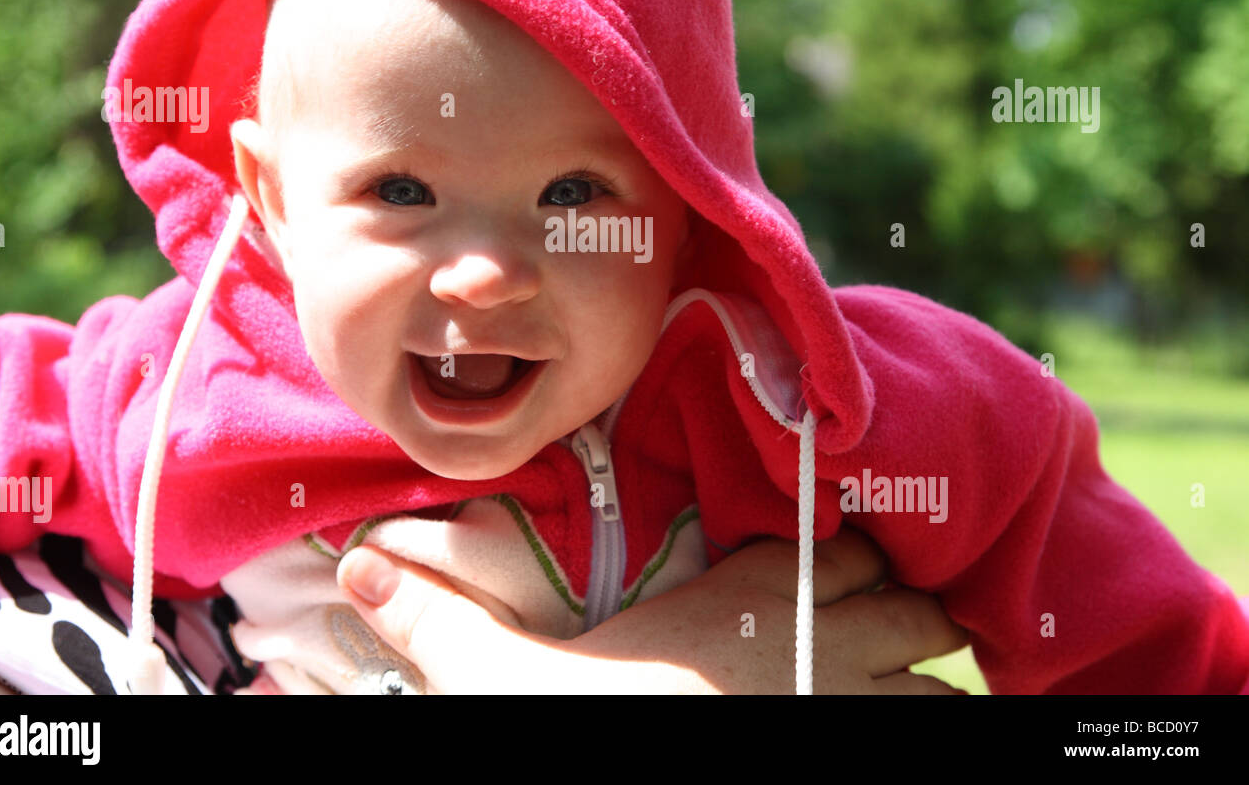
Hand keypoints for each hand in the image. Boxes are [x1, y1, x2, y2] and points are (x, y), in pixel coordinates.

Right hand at [336, 524, 969, 693]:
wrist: (640, 779)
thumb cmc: (592, 727)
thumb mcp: (505, 680)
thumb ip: (442, 620)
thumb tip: (360, 565)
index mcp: (739, 600)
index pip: (834, 546)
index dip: (843, 557)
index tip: (835, 570)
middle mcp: (818, 639)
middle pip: (906, 599)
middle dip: (900, 610)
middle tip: (872, 630)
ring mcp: (859, 702)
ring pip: (939, 663)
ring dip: (926, 670)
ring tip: (897, 687)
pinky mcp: (871, 752)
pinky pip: (948, 721)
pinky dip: (938, 715)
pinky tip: (902, 725)